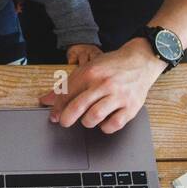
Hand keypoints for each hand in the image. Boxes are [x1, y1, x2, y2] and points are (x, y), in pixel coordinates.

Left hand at [39, 39, 166, 132]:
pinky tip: (103, 122)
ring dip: (87, 122)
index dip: (57, 108)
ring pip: (95, 117)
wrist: (141, 60)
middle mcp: (104, 84)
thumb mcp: (88, 69)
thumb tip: (45, 100)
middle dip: (67, 118)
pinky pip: (114, 124)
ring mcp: (119, 95)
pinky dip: (105, 127)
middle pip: (78, 106)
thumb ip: (67, 85)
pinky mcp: (131, 106)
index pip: (67, 94)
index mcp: (91, 73)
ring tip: (87, 119)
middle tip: (65, 122)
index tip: (54, 116)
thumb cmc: (112, 66)